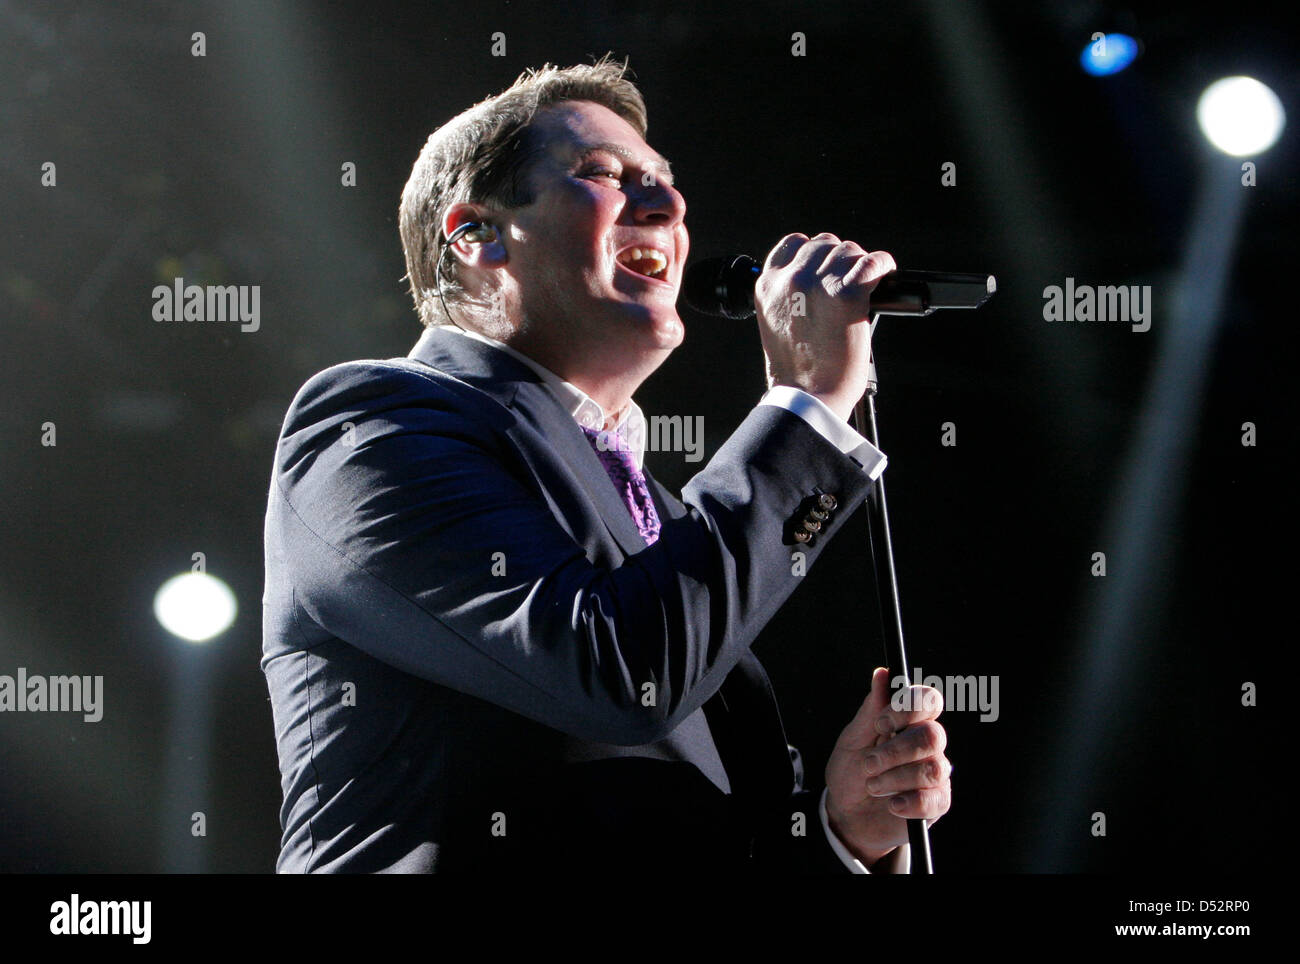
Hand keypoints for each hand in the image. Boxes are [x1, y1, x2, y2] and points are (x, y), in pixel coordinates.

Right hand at [755, 233, 895, 419]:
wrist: (806, 396)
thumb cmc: (796, 370)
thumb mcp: (777, 321)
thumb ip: (790, 293)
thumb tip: (821, 276)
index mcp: (767, 286)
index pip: (794, 243)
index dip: (814, 252)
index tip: (826, 266)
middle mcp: (789, 279)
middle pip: (825, 244)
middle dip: (838, 260)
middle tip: (848, 282)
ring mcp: (817, 284)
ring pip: (848, 251)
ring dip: (858, 265)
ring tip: (863, 287)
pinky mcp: (846, 294)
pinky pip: (871, 263)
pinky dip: (881, 266)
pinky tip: (883, 275)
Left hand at [824, 666, 951, 867]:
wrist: (847, 813)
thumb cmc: (852, 770)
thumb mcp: (853, 739)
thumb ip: (871, 710)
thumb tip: (882, 673)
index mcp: (909, 722)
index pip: (929, 701)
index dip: (909, 709)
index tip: (881, 723)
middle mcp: (928, 745)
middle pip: (932, 735)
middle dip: (896, 751)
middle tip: (869, 764)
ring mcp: (935, 774)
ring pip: (933, 768)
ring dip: (896, 778)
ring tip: (873, 786)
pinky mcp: (937, 803)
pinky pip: (935, 799)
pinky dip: (910, 802)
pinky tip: (892, 805)